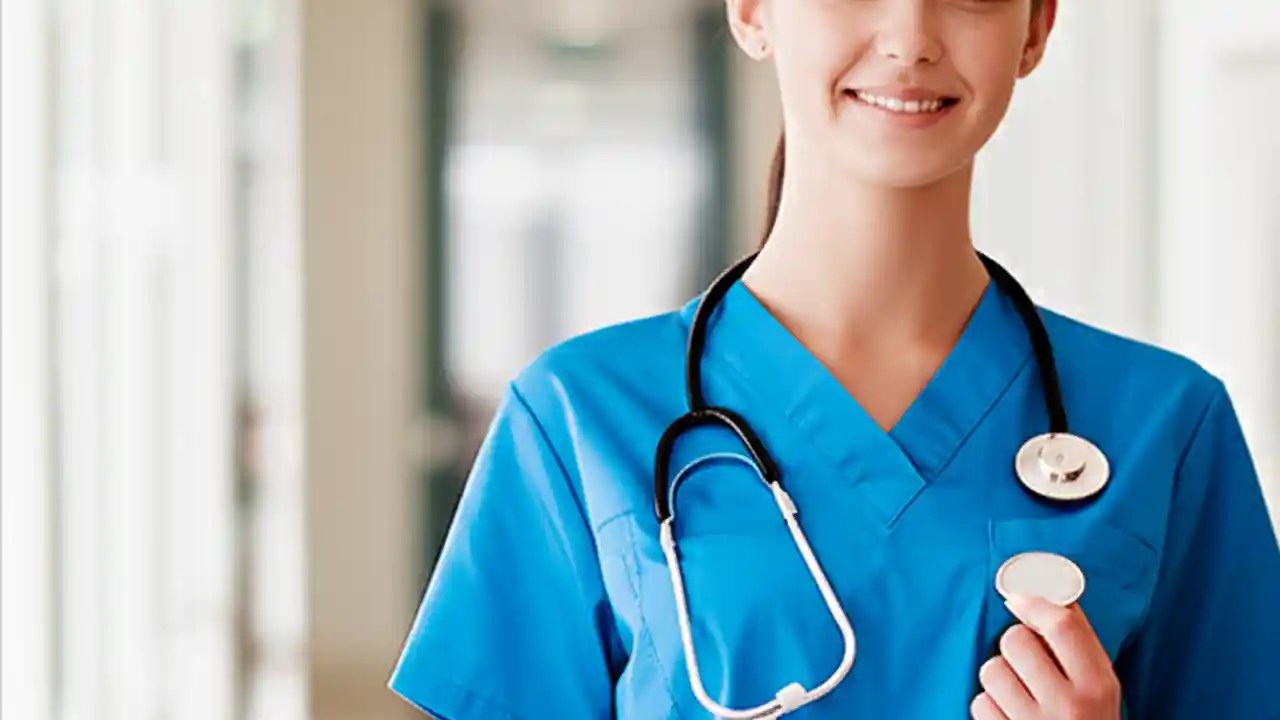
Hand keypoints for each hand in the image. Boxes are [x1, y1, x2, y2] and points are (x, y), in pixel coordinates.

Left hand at [970, 594, 1120, 719]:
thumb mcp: (1100, 688)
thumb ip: (1078, 646)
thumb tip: (1049, 594)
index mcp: (1098, 685)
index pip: (1062, 626)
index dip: (1033, 604)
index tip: (1018, 598)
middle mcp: (1070, 705)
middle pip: (1015, 641)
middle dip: (1014, 647)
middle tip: (1027, 664)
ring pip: (991, 670)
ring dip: (999, 678)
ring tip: (1019, 694)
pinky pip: (980, 703)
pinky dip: (989, 707)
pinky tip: (1009, 717)